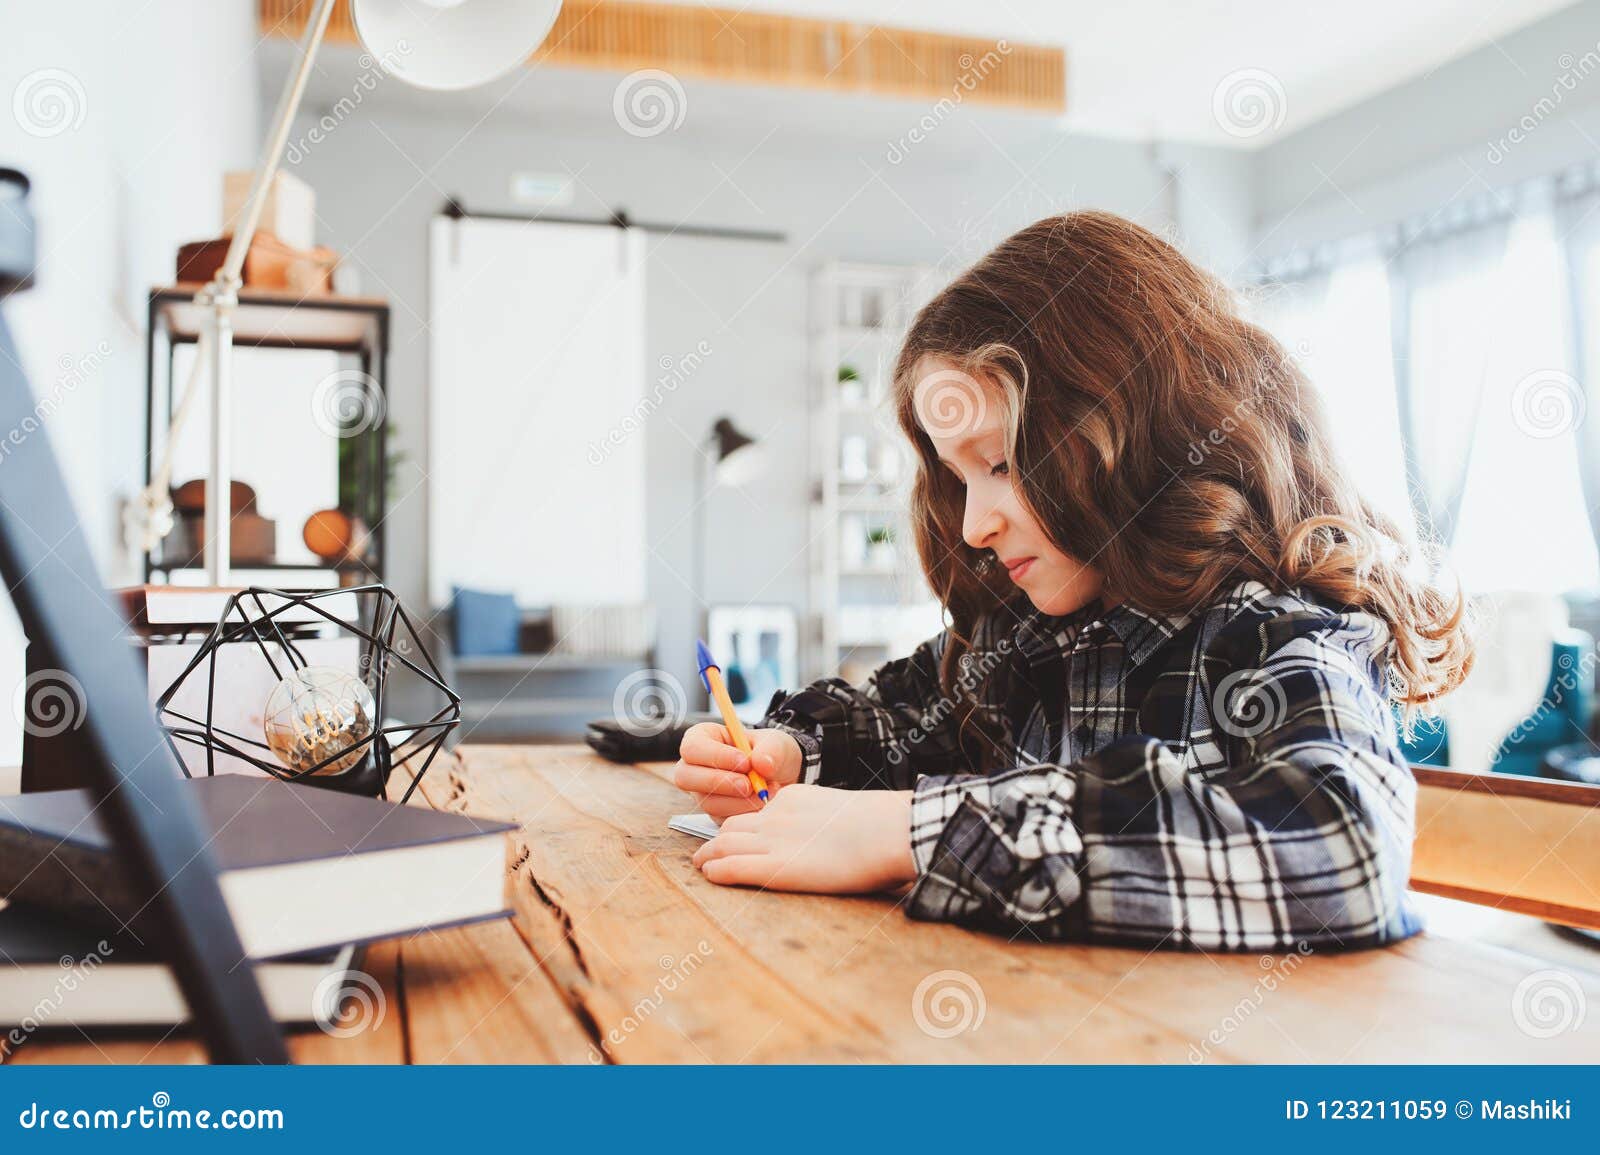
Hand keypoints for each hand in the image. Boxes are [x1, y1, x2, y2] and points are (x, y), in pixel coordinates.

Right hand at [673, 723, 803, 819]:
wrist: (782, 778)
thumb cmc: (770, 753)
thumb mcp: (777, 743)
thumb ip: (771, 749)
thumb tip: (761, 763)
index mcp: (702, 739)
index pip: (693, 747)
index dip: (716, 756)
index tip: (746, 762)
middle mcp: (694, 766)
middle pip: (685, 777)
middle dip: (720, 782)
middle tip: (749, 785)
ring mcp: (701, 792)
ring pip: (706, 801)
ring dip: (737, 800)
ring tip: (764, 792)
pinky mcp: (714, 812)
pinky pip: (721, 818)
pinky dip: (744, 812)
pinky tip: (762, 803)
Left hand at [692, 785, 916, 893]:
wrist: (886, 831)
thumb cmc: (881, 825)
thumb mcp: (844, 810)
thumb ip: (828, 822)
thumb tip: (840, 839)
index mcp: (793, 798)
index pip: (758, 813)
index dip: (745, 829)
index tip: (740, 839)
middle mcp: (776, 816)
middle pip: (733, 826)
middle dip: (718, 841)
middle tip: (707, 854)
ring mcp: (773, 841)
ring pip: (724, 844)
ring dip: (709, 856)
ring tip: (701, 866)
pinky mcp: (775, 867)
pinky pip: (732, 866)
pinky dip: (717, 871)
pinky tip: (709, 875)